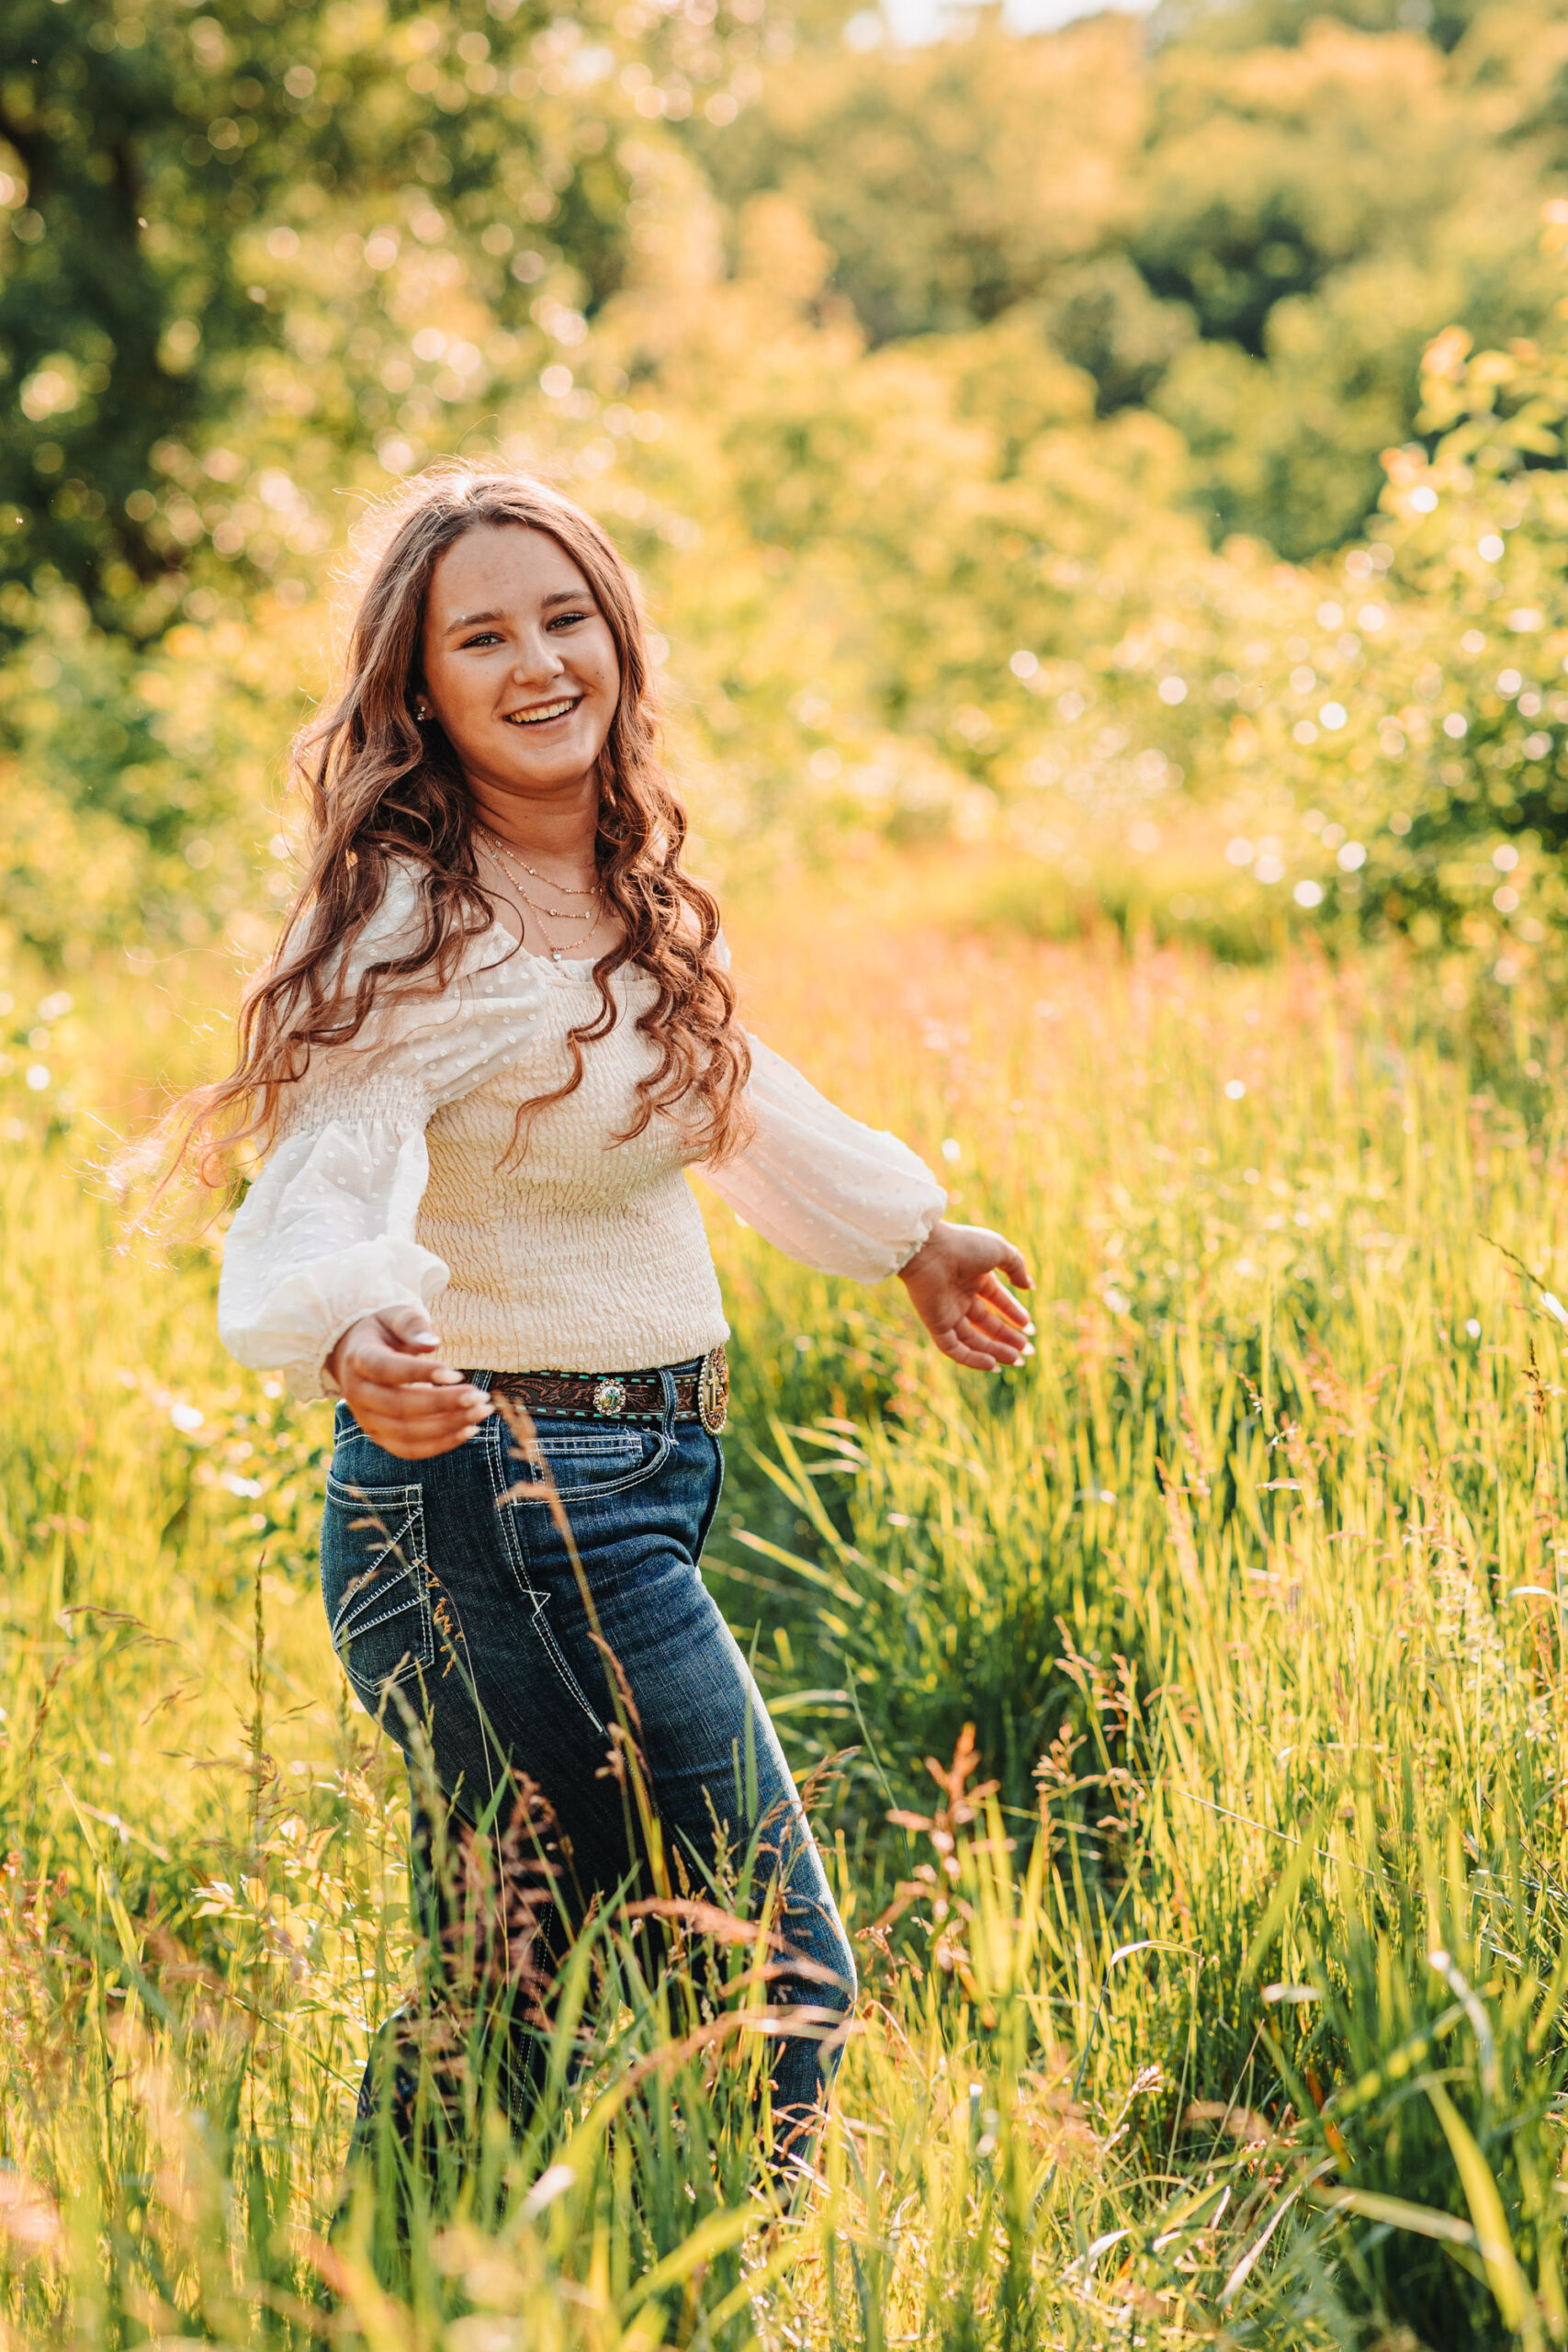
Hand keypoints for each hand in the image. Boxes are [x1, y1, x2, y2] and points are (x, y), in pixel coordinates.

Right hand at [325, 1305, 493, 1459]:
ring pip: (405, 1432)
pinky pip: (408, 1449)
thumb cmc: (385, 1332)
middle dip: (443, 1403)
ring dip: (448, 1426)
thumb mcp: (395, 1316)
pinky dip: (440, 1444)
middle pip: (398, 1406)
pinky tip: (469, 1430)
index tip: (456, 1373)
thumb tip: (432, 1343)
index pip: (386, 1370)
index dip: (420, 1373)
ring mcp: (366, 1419)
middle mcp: (356, 1393)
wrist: (356, 1356)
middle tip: (480, 1396)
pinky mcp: (379, 1436)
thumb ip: (413, 1324)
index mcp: (359, 1358)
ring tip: (482, 1411)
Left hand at [898, 1220, 1033, 1370]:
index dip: (1014, 1315)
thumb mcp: (1000, 1250)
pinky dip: (971, 1359)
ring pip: (973, 1339)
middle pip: (987, 1323)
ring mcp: (947, 1311)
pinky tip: (992, 1365)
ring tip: (1016, 1360)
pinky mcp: (935, 1324)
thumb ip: (1017, 1267)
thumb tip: (1028, 1287)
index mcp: (975, 1277)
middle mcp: (961, 1296)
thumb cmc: (964, 1245)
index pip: (998, 1301)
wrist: (928, 1248)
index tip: (1030, 1328)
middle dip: (1008, 1337)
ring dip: (995, 1350)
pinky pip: (953, 1348)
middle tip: (1028, 1351)